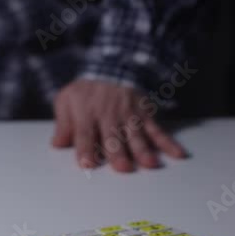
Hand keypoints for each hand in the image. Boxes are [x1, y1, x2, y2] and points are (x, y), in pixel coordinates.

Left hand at [51, 79, 186, 171]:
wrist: (110, 67)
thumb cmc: (85, 91)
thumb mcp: (66, 100)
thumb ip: (63, 124)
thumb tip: (57, 144)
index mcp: (86, 113)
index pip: (85, 133)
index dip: (85, 149)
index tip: (87, 165)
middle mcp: (109, 115)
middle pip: (113, 137)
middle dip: (118, 152)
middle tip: (123, 168)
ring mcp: (129, 115)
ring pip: (136, 134)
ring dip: (143, 149)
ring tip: (150, 163)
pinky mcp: (144, 114)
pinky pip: (157, 129)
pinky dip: (168, 142)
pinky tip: (177, 154)